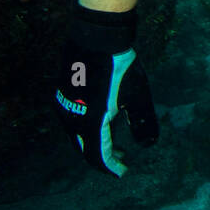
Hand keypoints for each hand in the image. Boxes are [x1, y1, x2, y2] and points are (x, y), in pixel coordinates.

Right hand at [56, 7, 158, 175]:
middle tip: (122, 157)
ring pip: (77, 135)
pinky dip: (85, 128)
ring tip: (114, 141)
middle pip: (85, 150)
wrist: (96, 37)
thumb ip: (142, 122)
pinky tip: (100, 120)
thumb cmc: (119, 67)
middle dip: (103, 157)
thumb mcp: (137, 96)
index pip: (99, 157)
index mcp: (90, 125)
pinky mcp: (60, 95)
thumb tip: (148, 144)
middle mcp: (71, 120)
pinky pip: (71, 120)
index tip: (123, 171)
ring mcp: (63, 107)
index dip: (112, 167)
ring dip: (94, 142)